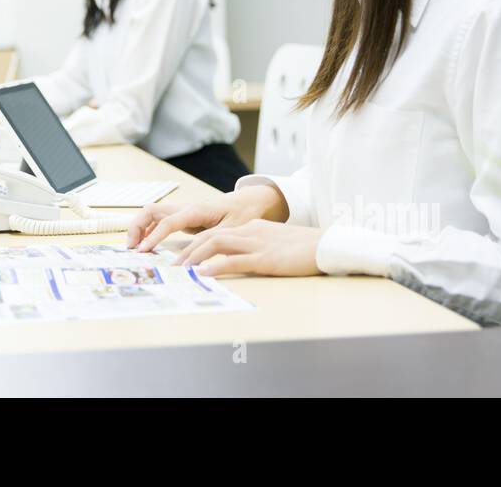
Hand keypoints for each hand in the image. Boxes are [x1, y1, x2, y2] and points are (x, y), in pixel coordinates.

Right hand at [128, 185, 288, 251]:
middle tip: (131, 248)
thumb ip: (212, 240)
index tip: (144, 250)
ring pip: (152, 213)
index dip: (154, 236)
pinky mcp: (183, 217)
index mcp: (197, 210)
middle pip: (152, 210)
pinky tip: (146, 245)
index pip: (168, 221)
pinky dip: (148, 230)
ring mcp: (182, 212)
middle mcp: (185, 208)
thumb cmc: (242, 214)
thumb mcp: (232, 230)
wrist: (250, 202)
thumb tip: (192, 255)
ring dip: (140, 227)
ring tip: (135, 248)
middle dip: (136, 226)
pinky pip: (159, 220)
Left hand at [178, 220, 323, 276]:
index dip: (196, 244)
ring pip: (217, 245)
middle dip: (189, 250)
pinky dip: (216, 267)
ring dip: (195, 257)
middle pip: (211, 237)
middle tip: (175, 265)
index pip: (217, 232)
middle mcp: (250, 232)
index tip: (182, 256)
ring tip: (182, 270)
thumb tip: (239, 257)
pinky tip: (205, 274)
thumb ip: (257, 244)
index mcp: (252, 227)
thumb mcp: (275, 240)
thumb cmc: (303, 247)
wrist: (326, 245)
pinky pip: (235, 261)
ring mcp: (257, 244)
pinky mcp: (265, 259)